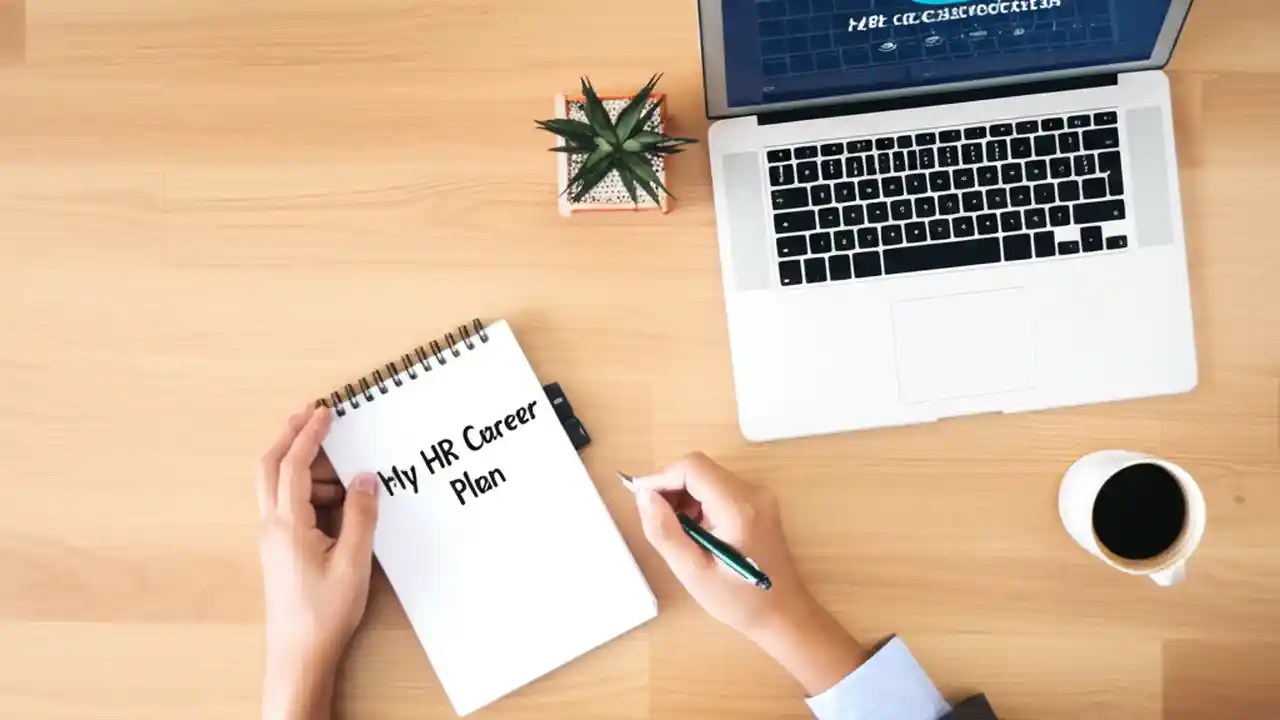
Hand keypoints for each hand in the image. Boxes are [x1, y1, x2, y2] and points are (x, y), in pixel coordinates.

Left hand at [256, 404, 379, 719]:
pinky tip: (338, 504)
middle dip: (290, 435)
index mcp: (288, 525)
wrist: (299, 654)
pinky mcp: (279, 548)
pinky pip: (288, 505)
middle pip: (270, 466)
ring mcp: (272, 537)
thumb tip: (365, 478)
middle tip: (312, 413)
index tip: (325, 411)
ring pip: (277, 485)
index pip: (294, 465)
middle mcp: (272, 526)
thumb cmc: (324, 613)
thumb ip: (360, 515)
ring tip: (346, 475)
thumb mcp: (353, 562)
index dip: (309, 434)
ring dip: (306, 467)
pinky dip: (309, 491)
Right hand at [633, 452, 867, 694]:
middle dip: (670, 487)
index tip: (640, 499)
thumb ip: (665, 532)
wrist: (783, 614)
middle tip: (655, 520)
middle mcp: (752, 492)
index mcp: (738, 507)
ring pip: (708, 478)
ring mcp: (758, 496)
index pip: (693, 467)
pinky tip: (693, 531)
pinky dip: (699, 502)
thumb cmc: (739, 600)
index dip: (661, 476)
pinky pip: (719, 489)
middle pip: (700, 470)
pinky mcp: (757, 504)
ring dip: (683, 496)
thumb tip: (644, 496)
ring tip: (674, 531)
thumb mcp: (693, 572)